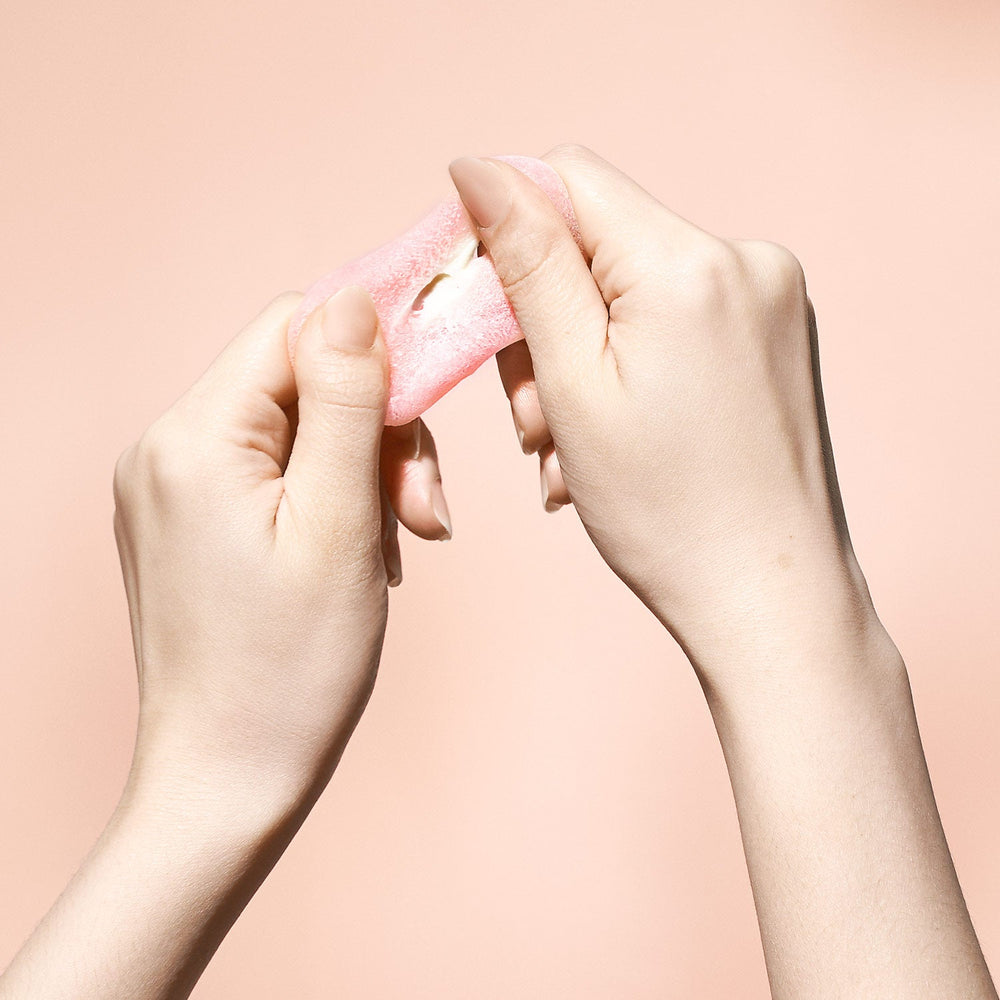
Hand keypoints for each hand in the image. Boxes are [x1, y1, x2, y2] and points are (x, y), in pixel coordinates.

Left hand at [113, 286, 450, 810]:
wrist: (227, 779)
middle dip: (377, 434)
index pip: (296, 327)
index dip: (376, 352)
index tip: (432, 410)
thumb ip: (346, 399)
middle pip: (301, 381)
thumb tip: (357, 296)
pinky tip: (357, 555)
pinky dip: (331, 498)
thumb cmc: (289, 668)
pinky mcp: (190, 520)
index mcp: (193, 438)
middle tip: (424, 511)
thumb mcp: (338, 522)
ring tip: (394, 546)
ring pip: (297, 427)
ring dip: (363, 472)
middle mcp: (165, 448)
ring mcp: (172, 487)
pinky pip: (276, 471)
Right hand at [449, 148, 997, 999]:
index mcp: (691, 265)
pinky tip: (621, 437)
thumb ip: (529, 265)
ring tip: (574, 446)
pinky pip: (674, 317)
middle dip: (544, 319)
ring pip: (630, 285)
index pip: (567, 178)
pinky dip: (630, 364)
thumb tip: (479, 168)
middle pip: (598, 239)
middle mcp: (746, 259)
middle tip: (535, 418)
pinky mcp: (774, 332)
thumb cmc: (666, 513)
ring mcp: (770, 296)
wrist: (770, 600)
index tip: (480, 311)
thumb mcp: (572, 386)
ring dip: (582, 354)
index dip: (505, 230)